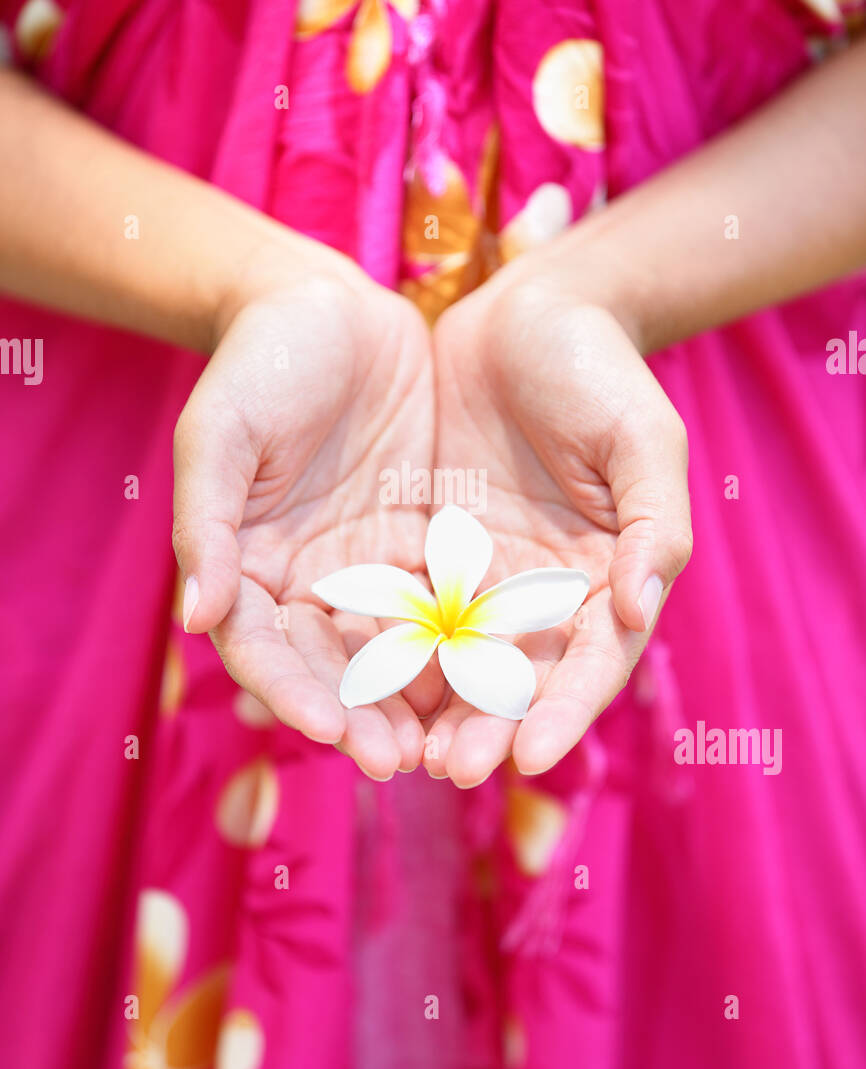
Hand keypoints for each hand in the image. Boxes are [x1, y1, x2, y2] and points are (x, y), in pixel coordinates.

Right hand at [171, 247, 434, 779]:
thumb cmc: (259, 361)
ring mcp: (366, 569)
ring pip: (393, 651)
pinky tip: (499, 675)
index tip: (330, 731)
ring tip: (455, 745)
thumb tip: (196, 618)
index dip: (290, 693)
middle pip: (330, 668)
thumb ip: (206, 523)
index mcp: (245, 567)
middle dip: (363, 718)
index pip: (262, 649)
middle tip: (402, 763)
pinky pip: (445, 605)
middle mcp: (305, 582)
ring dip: (419, 701)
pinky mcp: (420, 547)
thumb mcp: (220, 432)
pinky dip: (465, 644)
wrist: (329, 304)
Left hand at [427, 259, 692, 786]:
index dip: (564, 712)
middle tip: (449, 769)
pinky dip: (386, 652)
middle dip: (488, 728)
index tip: (530, 755)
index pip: (591, 662)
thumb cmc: (599, 370)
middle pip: (519, 680)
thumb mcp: (643, 440)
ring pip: (457, 661)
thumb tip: (642, 610)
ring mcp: (485, 575)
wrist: (525, 312)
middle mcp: (545, 591)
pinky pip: (405, 611)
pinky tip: (356, 685)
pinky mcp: (431, 551)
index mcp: (607, 576)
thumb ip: (654, 526)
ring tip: (398, 754)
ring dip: (431, 710)